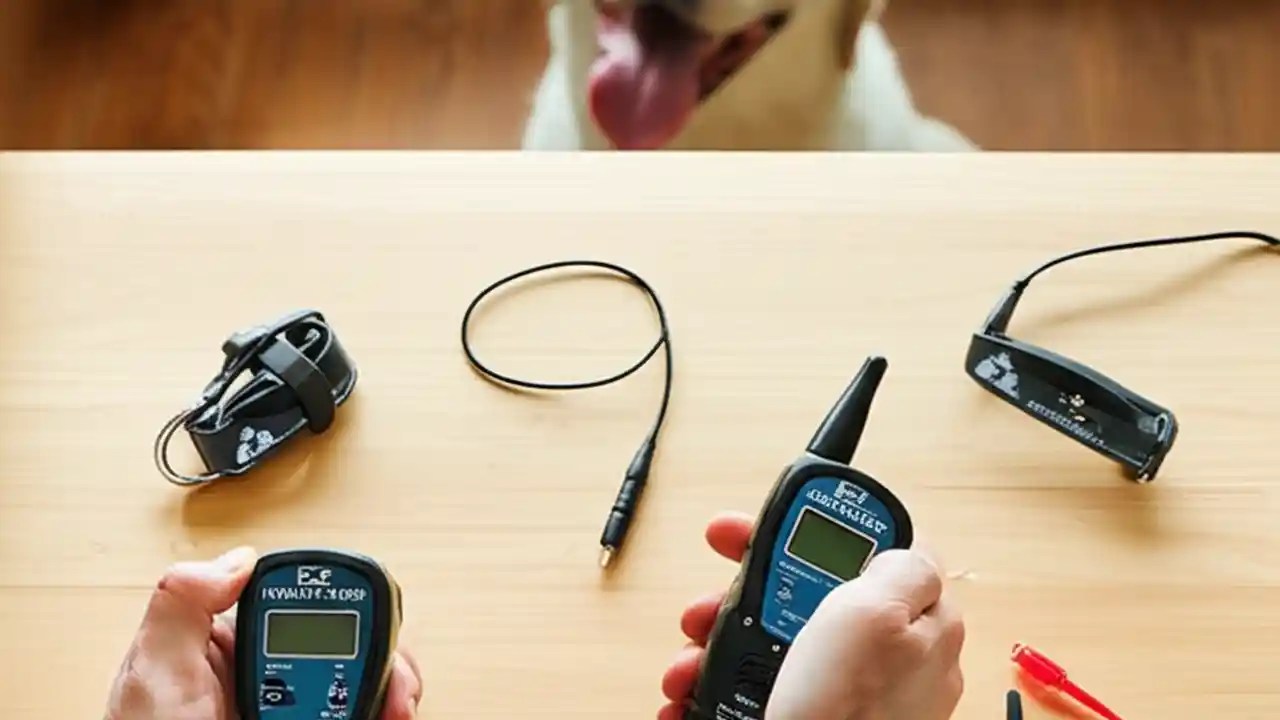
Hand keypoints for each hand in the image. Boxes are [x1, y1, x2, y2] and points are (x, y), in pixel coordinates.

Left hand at [105, 547, 421, 719]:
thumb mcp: (153, 676)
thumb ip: (182, 606)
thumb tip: (239, 559)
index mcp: (232, 644)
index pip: (306, 603)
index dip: (346, 608)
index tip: (367, 624)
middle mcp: (270, 674)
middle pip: (352, 644)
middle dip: (384, 658)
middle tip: (394, 687)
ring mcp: (293, 708)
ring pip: (368, 684)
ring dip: (393, 691)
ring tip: (394, 711)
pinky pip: (365, 714)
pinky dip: (388, 714)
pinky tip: (390, 718)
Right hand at [659, 512, 964, 719]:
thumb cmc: (846, 714)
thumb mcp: (877, 614)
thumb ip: (902, 566)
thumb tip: (905, 545)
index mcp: (916, 618)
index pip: (870, 548)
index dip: (813, 530)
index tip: (762, 530)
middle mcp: (888, 655)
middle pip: (810, 593)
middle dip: (746, 591)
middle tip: (708, 604)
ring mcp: (851, 690)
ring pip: (776, 639)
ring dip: (722, 639)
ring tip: (690, 659)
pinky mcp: (815, 716)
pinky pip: (764, 682)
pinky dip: (724, 681)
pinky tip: (696, 688)